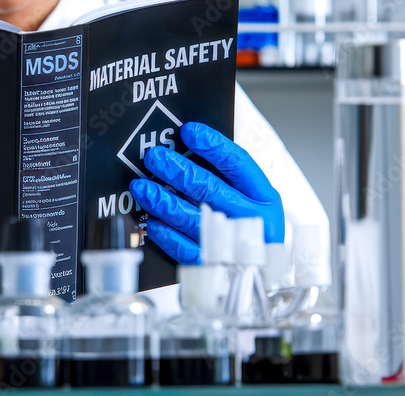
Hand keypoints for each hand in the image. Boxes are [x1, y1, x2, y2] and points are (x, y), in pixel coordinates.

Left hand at [129, 121, 282, 263]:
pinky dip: (167, 236)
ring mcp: (233, 245)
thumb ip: (224, 172)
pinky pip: (187, 250)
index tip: (189, 131)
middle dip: (179, 171)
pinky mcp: (215, 265)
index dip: (214, 146)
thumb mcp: (248, 194)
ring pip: (194, 220)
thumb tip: (188, 142)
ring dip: (164, 202)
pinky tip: (152, 222)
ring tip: (142, 187)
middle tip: (155, 157)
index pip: (238, 164)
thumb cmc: (246, 222)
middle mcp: (251, 219)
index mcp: (262, 195)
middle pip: (211, 190)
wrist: (259, 273)